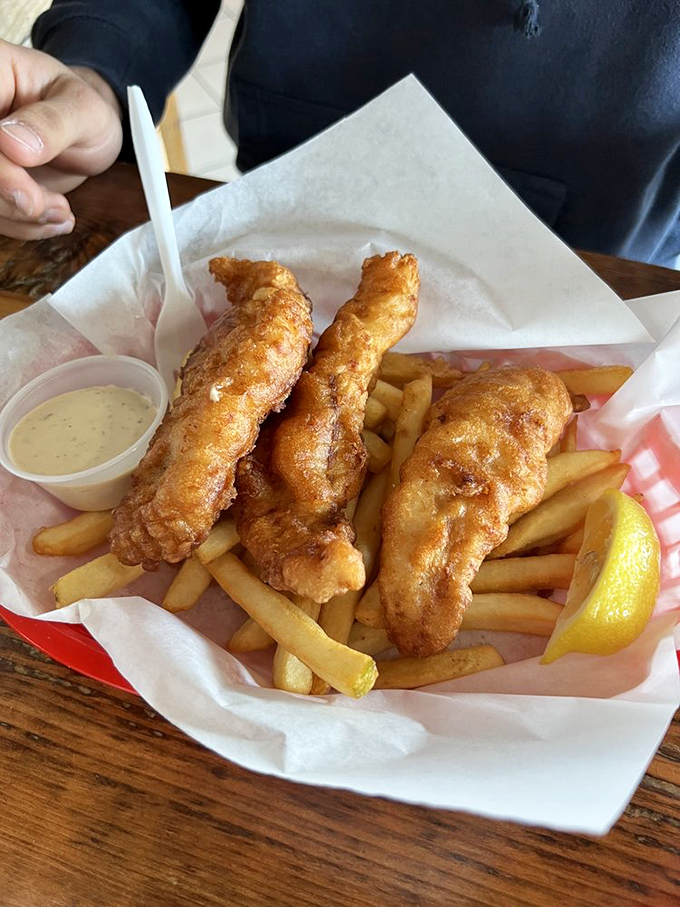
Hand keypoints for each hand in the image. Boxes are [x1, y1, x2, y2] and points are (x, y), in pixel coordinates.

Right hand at [0, 40, 122, 239]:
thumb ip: (51, 124)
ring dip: (19, 217)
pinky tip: (53, 219)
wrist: (88, 135)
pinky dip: (22, 225)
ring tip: (61, 213)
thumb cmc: (83, 112)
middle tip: (55, 209)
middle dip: (9, 199)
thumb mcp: (83, 111)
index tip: (28, 195)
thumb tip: (13, 144)